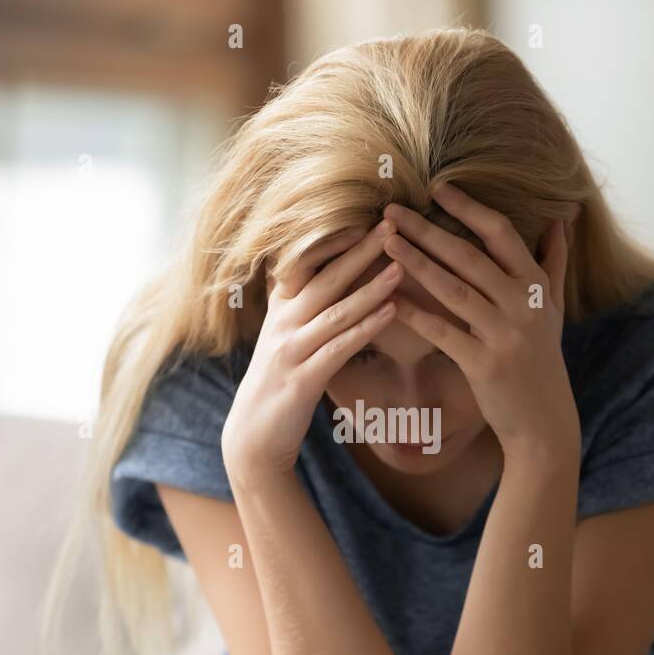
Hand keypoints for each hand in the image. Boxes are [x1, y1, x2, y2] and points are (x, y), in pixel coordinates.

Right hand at [221, 219, 402, 481]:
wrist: (252, 438)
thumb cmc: (276, 385)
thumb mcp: (284, 339)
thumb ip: (304, 308)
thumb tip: (332, 278)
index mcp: (280, 310)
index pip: (304, 262)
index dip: (332, 239)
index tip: (365, 215)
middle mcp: (282, 323)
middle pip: (324, 278)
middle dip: (359, 250)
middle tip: (391, 224)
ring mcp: (290, 351)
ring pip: (334, 310)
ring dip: (370, 287)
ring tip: (402, 265)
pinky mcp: (302, 380)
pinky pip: (338, 348)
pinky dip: (365, 328)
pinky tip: (391, 313)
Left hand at [382, 183, 580, 463]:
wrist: (544, 421)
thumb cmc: (542, 361)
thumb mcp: (553, 310)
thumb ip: (553, 263)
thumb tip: (559, 219)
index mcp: (535, 286)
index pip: (501, 234)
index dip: (468, 208)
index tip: (437, 188)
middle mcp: (522, 305)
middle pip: (468, 256)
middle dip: (427, 229)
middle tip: (392, 208)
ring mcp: (505, 335)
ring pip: (452, 289)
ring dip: (415, 262)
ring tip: (385, 241)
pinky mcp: (484, 365)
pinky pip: (443, 333)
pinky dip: (415, 314)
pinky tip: (388, 299)